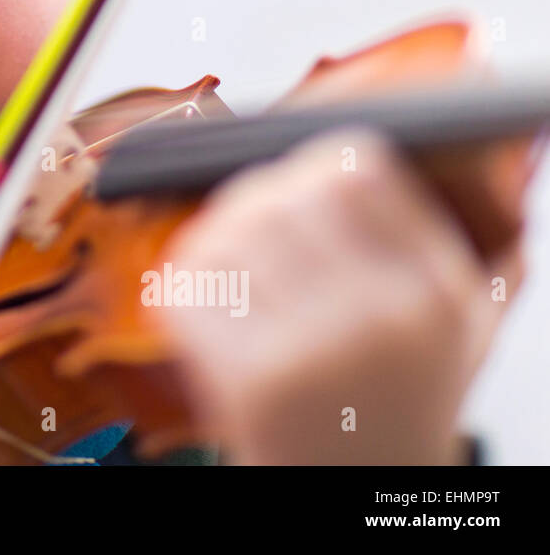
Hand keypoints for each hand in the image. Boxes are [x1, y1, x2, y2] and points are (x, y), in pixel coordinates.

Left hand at [155, 128, 522, 463]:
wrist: (356, 500)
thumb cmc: (396, 410)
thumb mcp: (462, 333)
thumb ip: (464, 249)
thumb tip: (479, 166)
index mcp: (435, 291)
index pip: (358, 168)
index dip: (313, 168)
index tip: (298, 189)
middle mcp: (384, 316)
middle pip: (290, 193)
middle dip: (256, 201)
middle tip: (245, 227)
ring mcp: (318, 350)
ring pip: (233, 234)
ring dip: (216, 244)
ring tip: (224, 270)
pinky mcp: (254, 383)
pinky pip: (195, 293)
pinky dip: (187, 293)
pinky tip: (205, 309)